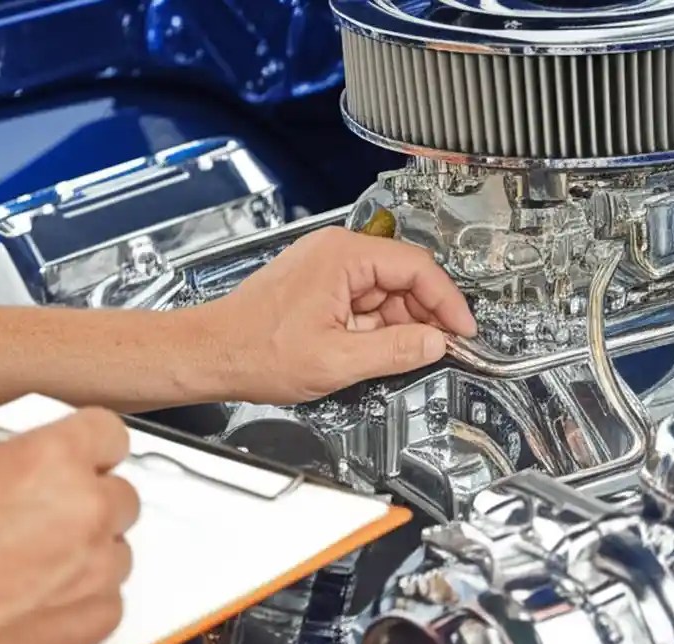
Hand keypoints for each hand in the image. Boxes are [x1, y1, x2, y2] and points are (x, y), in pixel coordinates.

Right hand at [0, 409, 137, 643]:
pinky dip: (81, 600)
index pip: (107, 434)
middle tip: (41, 517)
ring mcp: (96, 568)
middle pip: (118, 495)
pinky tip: (35, 600)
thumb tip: (12, 455)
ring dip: (86, 553)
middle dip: (86, 503)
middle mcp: (86, 510)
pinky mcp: (95, 621)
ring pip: (117, 548)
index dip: (87, 447)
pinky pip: (109, 599)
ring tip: (31, 564)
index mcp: (52, 460)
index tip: (76, 456)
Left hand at [195, 227, 476, 404]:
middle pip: (405, 278)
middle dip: (424, 316)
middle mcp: (336, 252)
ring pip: (387, 292)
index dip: (448, 302)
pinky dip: (377, 327)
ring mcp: (327, 267)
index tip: (463, 329)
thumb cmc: (254, 350)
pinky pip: (366, 301)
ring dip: (399, 325)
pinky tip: (371, 351)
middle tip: (439, 349)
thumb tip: (435, 343)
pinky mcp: (321, 285)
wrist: (209, 355)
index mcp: (343, 256)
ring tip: (393, 357)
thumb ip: (395, 351)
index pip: (418, 268)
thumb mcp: (337, 361)